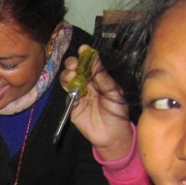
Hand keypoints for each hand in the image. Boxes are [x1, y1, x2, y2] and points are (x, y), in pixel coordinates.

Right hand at [60, 45, 131, 160]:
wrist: (113, 135)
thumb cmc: (118, 114)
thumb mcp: (115, 94)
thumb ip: (104, 79)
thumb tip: (95, 63)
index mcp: (99, 80)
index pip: (90, 65)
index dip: (86, 56)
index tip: (83, 49)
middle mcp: (88, 85)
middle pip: (76, 70)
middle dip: (73, 64)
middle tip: (74, 64)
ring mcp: (79, 96)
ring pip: (68, 81)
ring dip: (68, 76)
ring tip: (71, 76)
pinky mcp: (72, 108)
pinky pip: (67, 97)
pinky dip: (67, 91)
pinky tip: (72, 90)